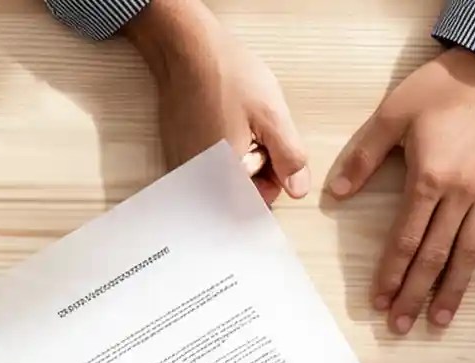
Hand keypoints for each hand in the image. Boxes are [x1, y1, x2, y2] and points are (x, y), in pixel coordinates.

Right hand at [123, 0, 309, 204]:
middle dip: (255, 167)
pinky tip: (220, 123)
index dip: (274, 175)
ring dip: (238, 157)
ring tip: (235, 122)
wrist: (186, 49)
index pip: (259, 201)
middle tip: (253, 130)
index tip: (271, 148)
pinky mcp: (177, 157)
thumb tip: (297, 189)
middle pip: (240, 192)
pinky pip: (208, 168)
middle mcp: (198, 182)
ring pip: (225, 178)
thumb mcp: (272, 115)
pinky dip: (220, 151)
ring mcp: (184, 171)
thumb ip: (289, 158)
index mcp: (223, 177)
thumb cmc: (226, 76)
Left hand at [329, 49, 474, 332]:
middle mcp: (461, 194)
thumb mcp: (391, 115)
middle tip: (401, 325)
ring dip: (455, 290)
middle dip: (415, 293)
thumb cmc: (437, 90)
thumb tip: (335, 195)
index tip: (379, 301)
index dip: (391, 273)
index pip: (406, 239)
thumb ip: (363, 158)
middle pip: (436, 255)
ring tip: (441, 320)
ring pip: (470, 252)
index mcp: (429, 179)